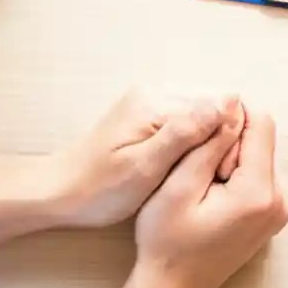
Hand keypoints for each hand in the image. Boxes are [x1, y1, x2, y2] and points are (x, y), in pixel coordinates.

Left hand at [47, 89, 243, 228]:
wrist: (58, 193)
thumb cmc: (98, 189)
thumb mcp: (147, 166)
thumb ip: (187, 132)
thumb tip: (229, 101)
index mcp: (155, 102)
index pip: (218, 108)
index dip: (227, 142)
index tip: (217, 175)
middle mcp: (153, 94)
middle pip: (211, 111)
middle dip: (217, 144)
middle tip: (200, 180)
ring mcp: (148, 105)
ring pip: (201, 121)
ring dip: (205, 148)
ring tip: (189, 178)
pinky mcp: (146, 118)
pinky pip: (184, 127)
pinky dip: (190, 149)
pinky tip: (179, 171)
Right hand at [134, 110, 287, 287]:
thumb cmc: (168, 242)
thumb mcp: (179, 186)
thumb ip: (208, 143)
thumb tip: (232, 104)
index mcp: (259, 192)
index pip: (261, 123)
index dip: (230, 116)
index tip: (200, 136)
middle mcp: (280, 200)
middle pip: (261, 141)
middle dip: (228, 143)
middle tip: (196, 173)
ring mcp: (279, 211)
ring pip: (258, 157)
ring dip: (230, 161)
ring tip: (201, 189)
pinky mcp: (272, 215)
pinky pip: (257, 177)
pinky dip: (235, 177)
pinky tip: (211, 199)